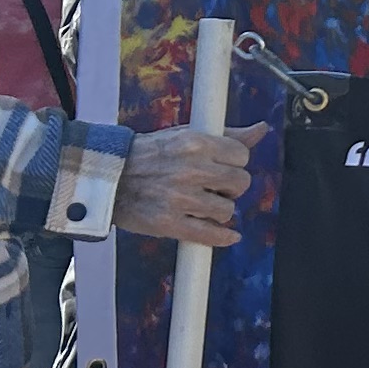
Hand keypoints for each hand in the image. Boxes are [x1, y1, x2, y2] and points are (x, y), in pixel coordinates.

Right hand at [113, 121, 262, 247]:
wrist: (107, 177)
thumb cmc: (149, 154)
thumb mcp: (186, 135)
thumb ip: (226, 135)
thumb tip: (261, 129)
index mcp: (195, 143)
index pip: (242, 155)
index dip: (235, 163)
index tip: (223, 167)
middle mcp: (190, 170)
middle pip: (241, 183)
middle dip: (231, 187)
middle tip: (215, 188)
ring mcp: (179, 198)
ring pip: (227, 210)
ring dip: (220, 210)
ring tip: (203, 205)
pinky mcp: (168, 223)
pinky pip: (208, 235)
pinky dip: (222, 238)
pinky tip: (228, 236)